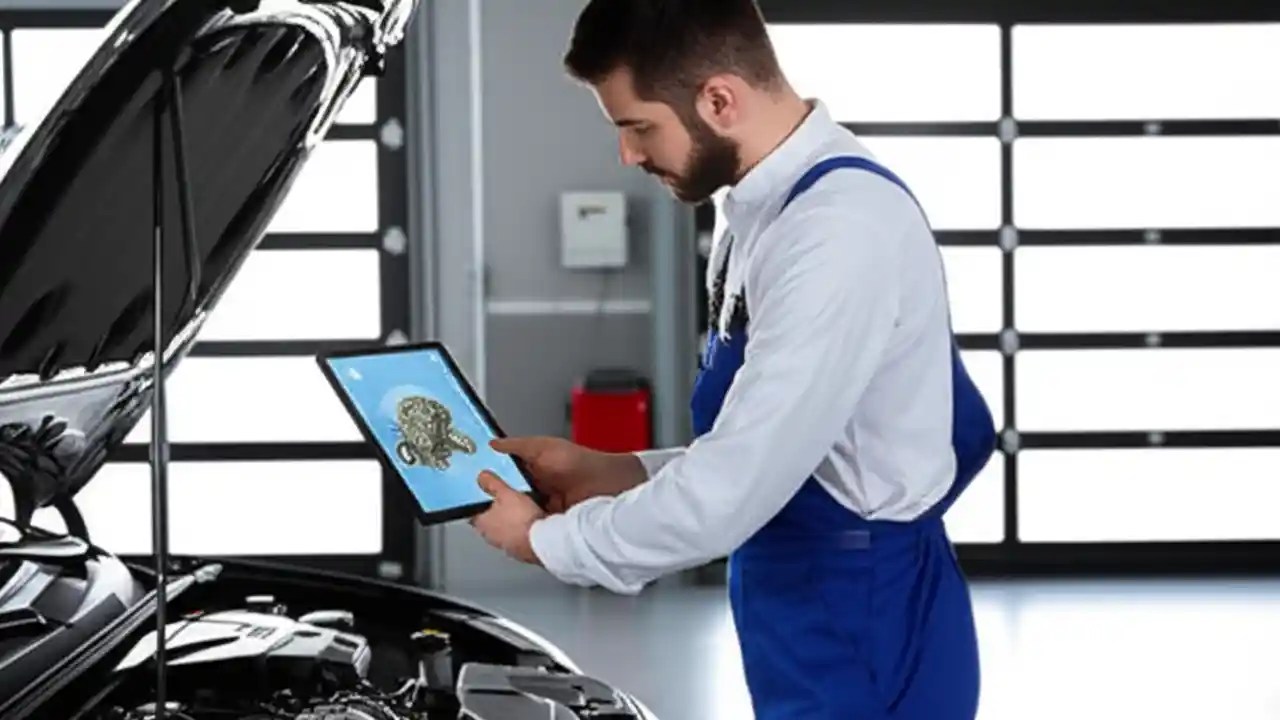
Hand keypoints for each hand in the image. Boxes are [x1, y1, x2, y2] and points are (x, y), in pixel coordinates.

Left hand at [472, 471, 544, 564]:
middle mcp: (490, 537)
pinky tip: (530, 525)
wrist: (542, 540)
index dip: (478, 505)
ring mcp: (505, 546)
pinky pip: (518, 539)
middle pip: (488, 523)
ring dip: (509, 524)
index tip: (484, 499)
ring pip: (503, 532)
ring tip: (520, 513)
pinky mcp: (520, 552)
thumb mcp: (506, 493)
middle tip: (505, 503)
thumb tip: (481, 476)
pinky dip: (521, 532)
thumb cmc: (520, 518)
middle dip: (495, 514)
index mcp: (481, 523)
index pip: (472, 514)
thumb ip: (492, 484)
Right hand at [490, 436, 646, 512]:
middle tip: (478, 501)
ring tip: (491, 514)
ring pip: (514, 514)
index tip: (471, 481)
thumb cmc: (582, 463)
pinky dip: (521, 526)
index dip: (486, 479)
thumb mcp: (545, 447)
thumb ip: (518, 445)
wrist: (608, 486)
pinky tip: (513, 525)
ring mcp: (541, 509)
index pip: (501, 475)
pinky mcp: (548, 525)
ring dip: (505, 514)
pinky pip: (528, 527)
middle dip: (492, 499)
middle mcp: (534, 490)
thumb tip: (493, 444)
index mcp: (531, 469)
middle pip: (505, 497)